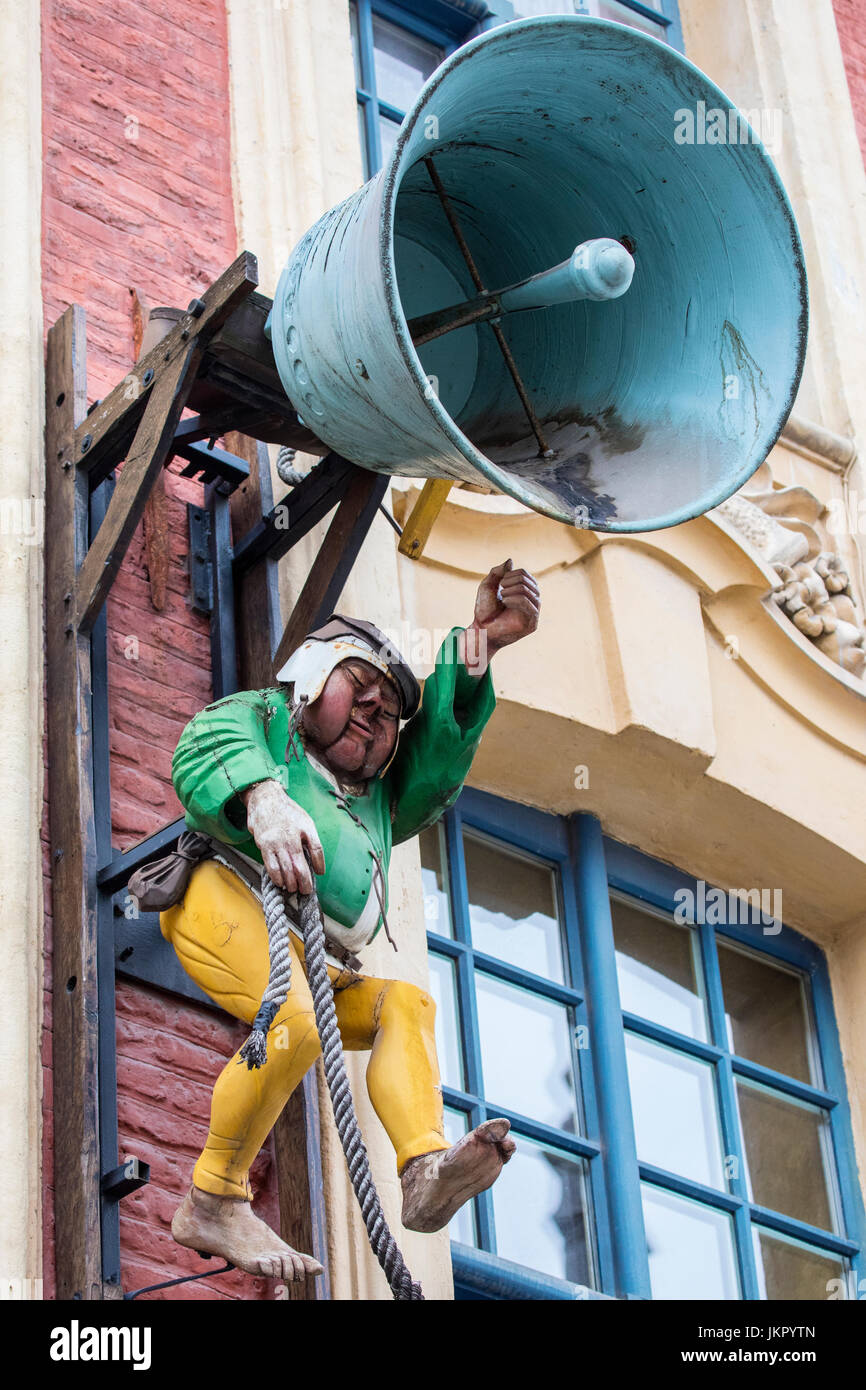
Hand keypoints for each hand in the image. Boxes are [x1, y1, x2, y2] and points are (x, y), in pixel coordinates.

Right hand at [241, 780, 324, 894]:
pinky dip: (277, 877)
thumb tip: (315, 862)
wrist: (265, 798)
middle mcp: (291, 836)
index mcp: (305, 827)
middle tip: (306, 890)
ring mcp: (277, 841)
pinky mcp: (264, 845)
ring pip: (286, 869)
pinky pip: (271, 866)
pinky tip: (280, 882)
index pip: (317, 849)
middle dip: (304, 881)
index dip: (319, 864)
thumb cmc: (287, 812)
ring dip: (291, 882)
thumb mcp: (305, 820)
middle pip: (300, 865)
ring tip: (294, 888)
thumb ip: (310, 839)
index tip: (320, 873)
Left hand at [458, 559, 539, 676]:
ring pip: (528, 590)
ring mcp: (533, 612)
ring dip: (511, 590)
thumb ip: (497, 572)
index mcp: (523, 591)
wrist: (481, 630)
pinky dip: (515, 599)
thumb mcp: (487, 586)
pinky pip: (529, 604)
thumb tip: (511, 560)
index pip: (524, 574)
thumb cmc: (484, 610)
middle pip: (527, 580)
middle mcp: (531, 600)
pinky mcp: (532, 623)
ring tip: (502, 598)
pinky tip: (505, 602)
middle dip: (510, 581)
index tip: (500, 583)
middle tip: (500, 591)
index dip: (510, 574)